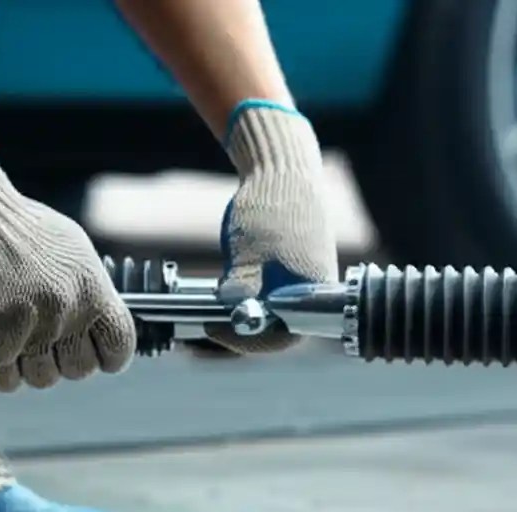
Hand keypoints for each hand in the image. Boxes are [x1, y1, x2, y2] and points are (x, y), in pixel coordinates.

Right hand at [0, 152, 136, 391]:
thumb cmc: (23, 227)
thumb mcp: (76, 251)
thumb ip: (90, 289)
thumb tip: (97, 319)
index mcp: (93, 291)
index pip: (119, 347)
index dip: (108, 357)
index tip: (97, 356)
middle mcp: (68, 313)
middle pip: (79, 369)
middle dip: (65, 362)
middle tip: (50, 346)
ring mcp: (33, 327)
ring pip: (43, 378)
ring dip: (32, 368)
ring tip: (22, 347)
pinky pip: (7, 378)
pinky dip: (3, 373)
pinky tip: (0, 357)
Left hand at [207, 102, 338, 353]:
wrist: (284, 167)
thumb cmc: (270, 209)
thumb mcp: (247, 255)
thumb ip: (242, 290)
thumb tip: (232, 316)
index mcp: (309, 296)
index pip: (277, 338)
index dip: (242, 339)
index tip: (211, 328)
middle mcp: (312, 294)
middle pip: (273, 328)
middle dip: (237, 328)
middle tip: (205, 323)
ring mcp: (305, 280)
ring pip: (270, 310)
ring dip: (239, 312)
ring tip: (210, 305)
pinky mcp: (295, 267)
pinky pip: (271, 293)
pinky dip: (247, 294)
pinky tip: (223, 287)